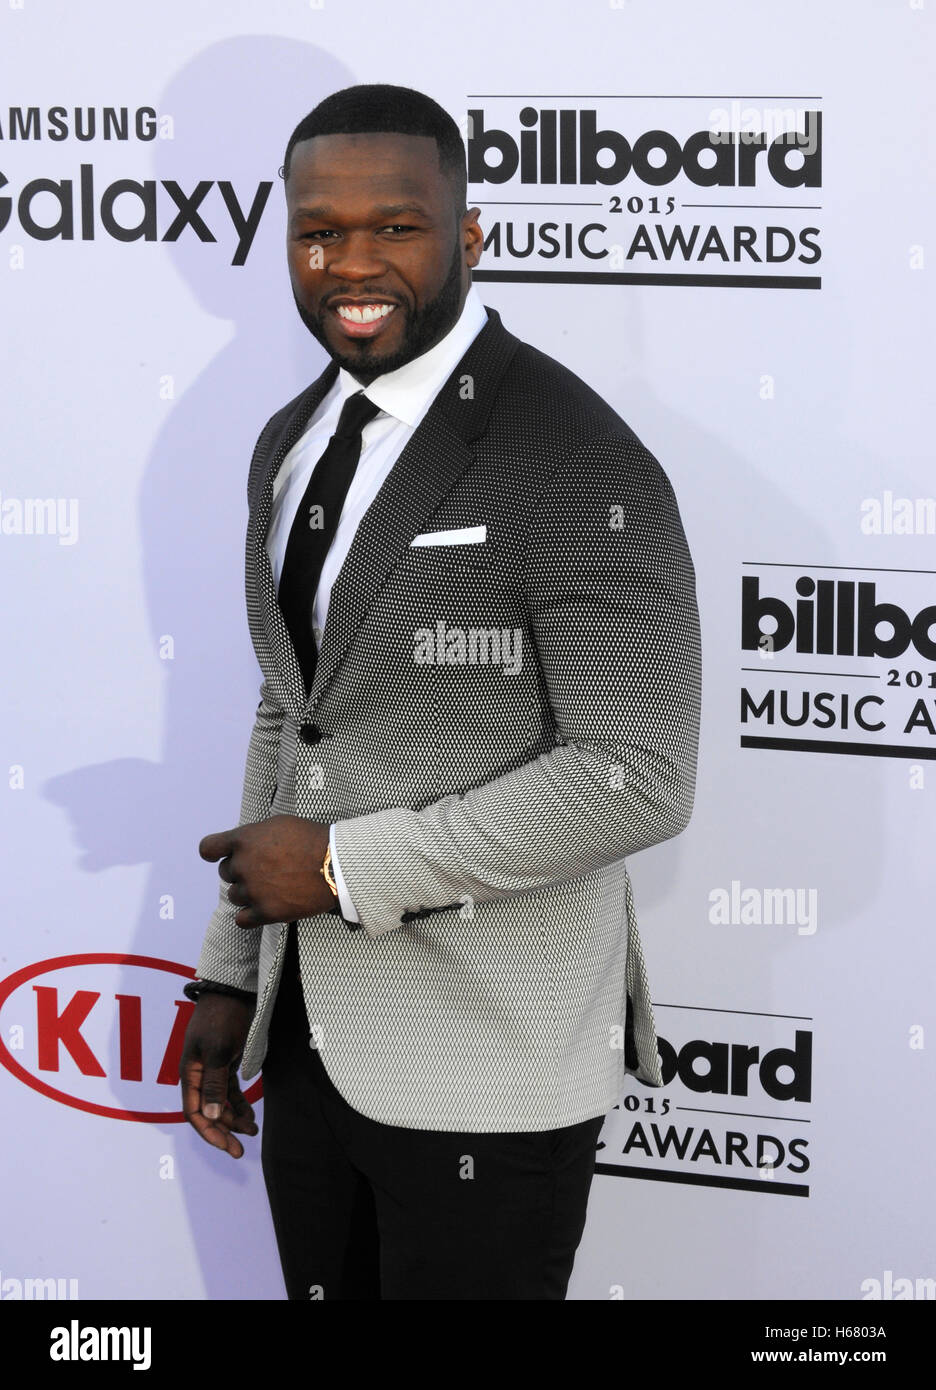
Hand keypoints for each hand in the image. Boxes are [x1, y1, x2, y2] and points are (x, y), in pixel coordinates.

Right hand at [180, 994, 257, 1158]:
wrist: (233, 991)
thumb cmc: (222, 1017)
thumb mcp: (217, 1050)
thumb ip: (214, 1083)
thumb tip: (212, 1115)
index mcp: (190, 1073)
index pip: (195, 1112)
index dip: (209, 1132)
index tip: (227, 1148)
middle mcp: (199, 1075)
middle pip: (208, 1112)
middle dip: (223, 1132)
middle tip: (241, 1151)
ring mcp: (213, 1070)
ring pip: (221, 1104)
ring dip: (234, 1119)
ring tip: (253, 1131)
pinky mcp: (226, 1064)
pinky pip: (230, 1092)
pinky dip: (240, 1105)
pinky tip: (251, 1116)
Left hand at [198, 814, 335, 927]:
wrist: (335, 865)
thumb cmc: (312, 840)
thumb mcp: (279, 824)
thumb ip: (255, 835)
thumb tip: (245, 844)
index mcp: (244, 840)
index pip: (208, 848)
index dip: (213, 852)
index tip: (218, 855)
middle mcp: (243, 865)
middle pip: (225, 873)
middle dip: (241, 870)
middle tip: (264, 869)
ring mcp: (253, 891)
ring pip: (234, 896)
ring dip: (247, 892)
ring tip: (270, 887)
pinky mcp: (265, 912)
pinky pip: (241, 919)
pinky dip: (248, 915)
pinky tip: (261, 909)